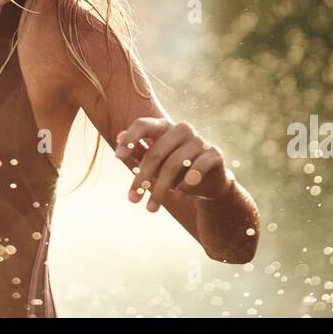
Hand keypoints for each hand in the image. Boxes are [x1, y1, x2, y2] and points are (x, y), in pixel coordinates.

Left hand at [114, 117, 232, 213]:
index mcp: (164, 127)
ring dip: (160, 189)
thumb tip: (119, 137)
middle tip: (132, 199)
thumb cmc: (175, 168)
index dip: (130, 139)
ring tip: (150, 208)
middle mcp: (182, 129)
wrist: (207, 182)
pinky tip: (179, 195)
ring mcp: (199, 141)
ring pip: (174, 164)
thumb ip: (138, 149)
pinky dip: (186, 183)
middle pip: (156, 152)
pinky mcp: (214, 154)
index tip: (118, 157)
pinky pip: (197, 168)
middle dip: (142, 178)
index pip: (144, 125)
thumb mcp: (154, 161)